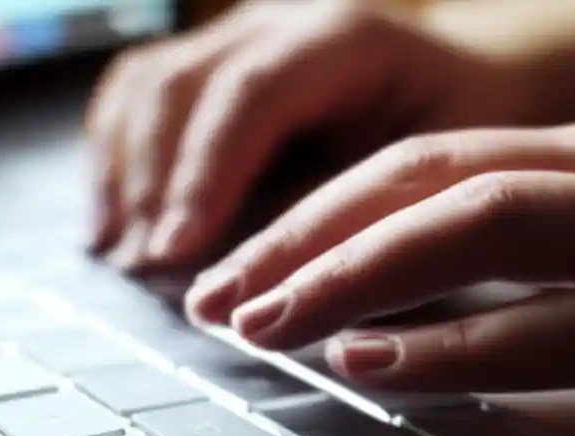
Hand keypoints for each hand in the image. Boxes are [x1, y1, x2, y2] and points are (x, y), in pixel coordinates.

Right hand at [87, 0, 521, 271]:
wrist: (466, 81)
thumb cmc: (460, 132)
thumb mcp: (427, 176)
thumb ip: (338, 214)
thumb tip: (247, 270)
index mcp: (341, 38)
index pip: (252, 94)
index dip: (206, 174)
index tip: (176, 250)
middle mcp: (274, 21)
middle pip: (179, 88)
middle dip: (152, 185)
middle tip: (143, 268)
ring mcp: (232, 36)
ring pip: (144, 88)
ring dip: (122, 176)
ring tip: (119, 254)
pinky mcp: (205, 64)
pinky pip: (133, 96)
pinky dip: (112, 160)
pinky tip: (108, 224)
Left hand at [186, 119, 574, 394]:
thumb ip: (482, 278)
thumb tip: (347, 325)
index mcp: (570, 162)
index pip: (411, 170)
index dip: (303, 223)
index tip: (224, 280)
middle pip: (424, 178)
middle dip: (301, 240)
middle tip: (213, 302)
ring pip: (481, 219)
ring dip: (354, 273)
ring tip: (262, 324)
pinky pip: (556, 326)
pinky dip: (451, 346)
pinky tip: (367, 361)